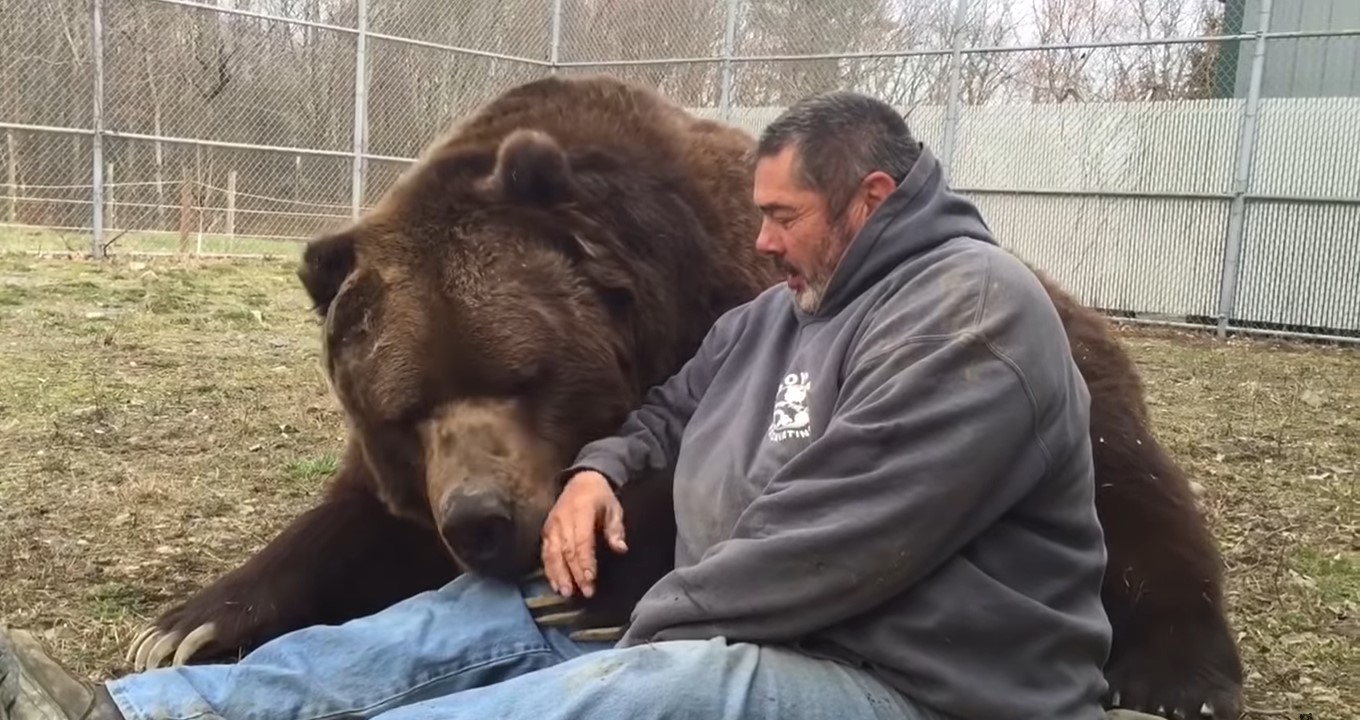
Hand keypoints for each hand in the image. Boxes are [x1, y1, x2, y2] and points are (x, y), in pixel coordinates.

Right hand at [541, 470, 627, 598]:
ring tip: (566, 592)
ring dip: (559, 575)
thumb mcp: (614, 509)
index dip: (585, 562)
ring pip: (552, 554)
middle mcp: (563, 519)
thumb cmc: (601, 498)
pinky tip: (555, 583)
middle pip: (567, 551)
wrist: (581, 480)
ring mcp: (552, 525)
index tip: (591, 579)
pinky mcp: (546, 531)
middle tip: (583, 592)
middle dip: (575, 573)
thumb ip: (615, 530)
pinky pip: (545, 552)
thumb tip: (620, 549)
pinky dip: (549, 569)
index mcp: (581, 511)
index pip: (582, 541)